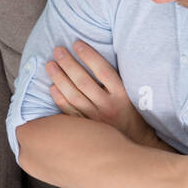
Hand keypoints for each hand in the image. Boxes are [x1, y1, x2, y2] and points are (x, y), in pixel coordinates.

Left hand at [44, 39, 158, 147]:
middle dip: (68, 63)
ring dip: (59, 78)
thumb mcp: (134, 97)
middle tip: (58, 50)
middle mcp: (108, 107)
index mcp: (122, 96)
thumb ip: (119, 82)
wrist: (137, 143)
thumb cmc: (135, 116)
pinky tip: (52, 87)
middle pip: (84, 81)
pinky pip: (69, 111)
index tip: (77, 43)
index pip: (103, 71)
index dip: (89, 56)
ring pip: (73, 95)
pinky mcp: (87, 128)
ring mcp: (95, 119)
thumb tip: (98, 59)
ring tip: (50, 65)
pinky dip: (59, 98)